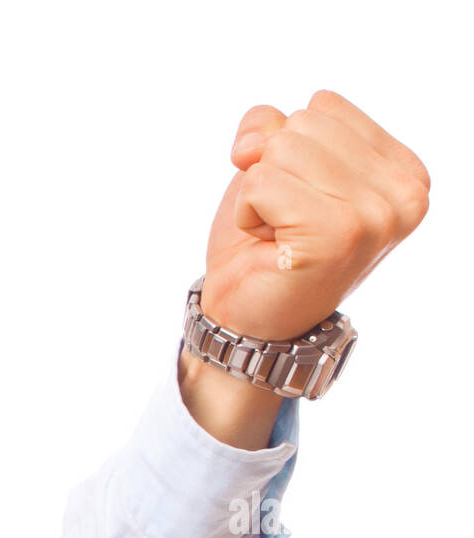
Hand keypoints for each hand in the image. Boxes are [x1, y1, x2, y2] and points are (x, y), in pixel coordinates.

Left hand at [198, 89, 429, 341]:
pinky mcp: (336, 235)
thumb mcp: (271, 166)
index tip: (301, 201)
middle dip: (274, 171)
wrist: (247, 318)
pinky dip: (248, 214)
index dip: (288, 149)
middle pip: (304, 124)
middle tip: (286, 223)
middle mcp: (404, 192)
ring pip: (281, 149)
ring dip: (260, 195)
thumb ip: (268, 126)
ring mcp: (375, 216)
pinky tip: (270, 246)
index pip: (324, 105)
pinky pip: (261, 183)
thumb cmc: (266, 243)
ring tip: (280, 235)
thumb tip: (253, 143)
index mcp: (405, 170)